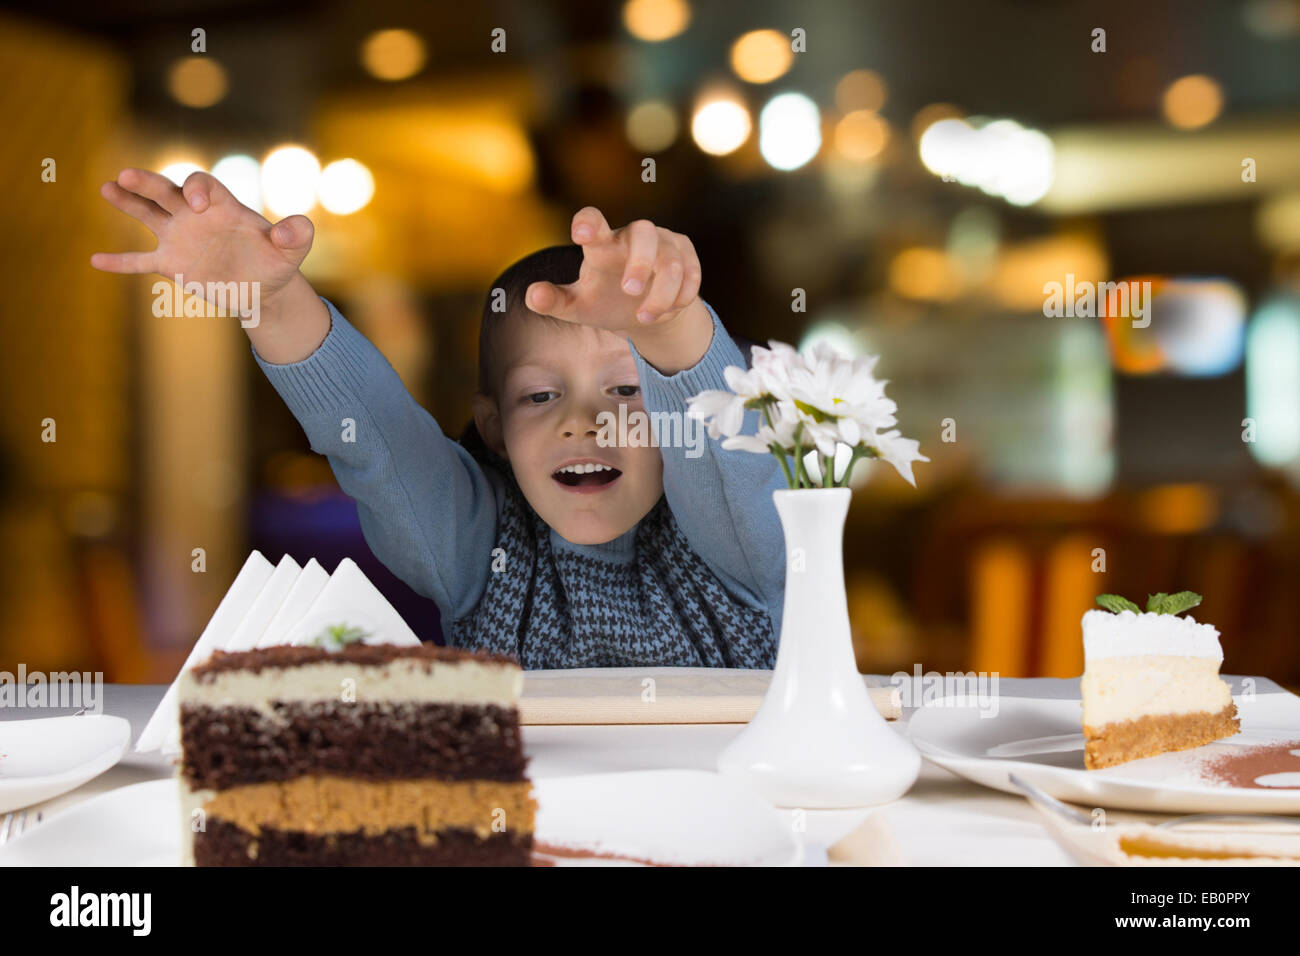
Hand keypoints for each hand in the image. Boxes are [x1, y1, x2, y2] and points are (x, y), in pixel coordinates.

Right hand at [90, 167, 312, 309]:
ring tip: (107, 188)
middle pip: (167, 192)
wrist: (263, 288)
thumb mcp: (293, 250)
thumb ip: (297, 235)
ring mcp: (180, 238)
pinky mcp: (171, 263)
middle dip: (148, 183)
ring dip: (129, 203)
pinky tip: (96, 260)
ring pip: (149, 214)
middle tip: (126, 175)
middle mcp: (195, 216)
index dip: (197, 189)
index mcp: (222, 206)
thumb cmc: (277, 262)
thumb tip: (291, 228)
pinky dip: (121, 261)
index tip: (197, 204)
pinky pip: (140, 260)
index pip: (202, 185)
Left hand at [524, 208, 702, 333]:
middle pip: (643, 234)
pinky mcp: (686, 254)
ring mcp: (664, 242)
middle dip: (639, 263)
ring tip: (645, 317)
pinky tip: (670, 310)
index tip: (582, 233)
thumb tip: (531, 296)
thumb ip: (555, 301)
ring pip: (671, 261)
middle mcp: (633, 236)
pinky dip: (681, 295)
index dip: (588, 223)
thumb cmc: (606, 303)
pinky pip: (691, 272)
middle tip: (629, 292)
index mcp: (602, 243)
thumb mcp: (578, 308)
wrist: (647, 314)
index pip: (592, 220)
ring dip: (660, 293)